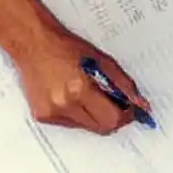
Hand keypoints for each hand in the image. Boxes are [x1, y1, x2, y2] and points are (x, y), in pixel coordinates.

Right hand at [14, 21, 146, 133]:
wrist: (32, 45)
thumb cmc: (65, 48)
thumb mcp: (101, 61)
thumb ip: (123, 85)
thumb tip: (140, 104)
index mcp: (79, 89)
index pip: (112, 118)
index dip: (126, 116)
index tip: (129, 109)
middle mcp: (63, 105)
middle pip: (101, 127)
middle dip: (112, 117)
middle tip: (114, 104)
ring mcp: (51, 113)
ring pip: (86, 126)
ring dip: (93, 115)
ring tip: (86, 94)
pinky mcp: (42, 116)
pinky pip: (69, 123)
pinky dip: (76, 114)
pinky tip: (69, 96)